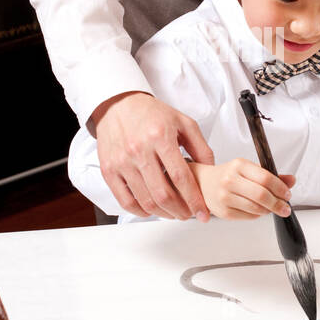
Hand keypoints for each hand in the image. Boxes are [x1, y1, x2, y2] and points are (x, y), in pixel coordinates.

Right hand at [92, 91, 214, 220]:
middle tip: (189, 214)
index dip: (194, 200)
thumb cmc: (150, 113)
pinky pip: (125, 201)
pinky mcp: (109, 170)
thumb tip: (210, 171)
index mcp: (160, 136)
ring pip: (145, 201)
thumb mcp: (182, 122)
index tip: (203, 212)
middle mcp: (139, 150)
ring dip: (164, 213)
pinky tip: (152, 209)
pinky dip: (141, 212)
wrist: (118, 105)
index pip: (181, 177)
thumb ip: (200, 147)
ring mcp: (122, 162)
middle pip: (163, 194)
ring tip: (174, 212)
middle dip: (181, 211)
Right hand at [189, 159, 295, 220]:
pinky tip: (257, 210)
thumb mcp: (248, 169)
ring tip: (271, 207)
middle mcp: (230, 180)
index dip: (280, 188)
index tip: (287, 194)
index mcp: (238, 165)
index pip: (265, 178)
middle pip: (261, 195)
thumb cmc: (228, 175)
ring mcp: (225, 197)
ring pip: (256, 208)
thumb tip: (291, 180)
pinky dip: (257, 215)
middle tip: (285, 207)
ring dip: (268, 210)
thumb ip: (271, 175)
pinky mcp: (224, 212)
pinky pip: (249, 217)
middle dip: (278, 204)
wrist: (202, 184)